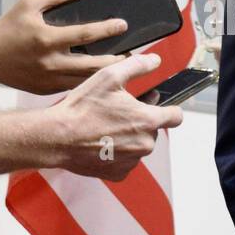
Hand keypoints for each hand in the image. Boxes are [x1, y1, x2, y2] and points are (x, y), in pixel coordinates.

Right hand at [0, 0, 129, 94]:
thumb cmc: (8, 26)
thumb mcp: (29, 3)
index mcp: (46, 38)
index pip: (85, 34)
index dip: (108, 29)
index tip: (123, 25)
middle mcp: (50, 62)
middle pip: (93, 65)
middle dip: (116, 61)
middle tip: (132, 55)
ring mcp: (48, 79)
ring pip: (86, 81)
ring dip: (106, 75)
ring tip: (121, 66)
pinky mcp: (46, 91)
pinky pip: (73, 86)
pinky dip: (88, 82)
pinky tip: (100, 76)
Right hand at [42, 53, 183, 179]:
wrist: (57, 137)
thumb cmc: (82, 108)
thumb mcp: (109, 77)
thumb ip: (137, 66)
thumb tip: (155, 60)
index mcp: (147, 121)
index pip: (176, 117)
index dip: (168, 108)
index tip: (156, 104)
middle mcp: (144, 145)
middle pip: (153, 130)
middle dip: (140, 120)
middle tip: (119, 111)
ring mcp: (132, 161)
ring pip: (139, 146)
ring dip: (128, 137)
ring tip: (106, 126)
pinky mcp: (119, 173)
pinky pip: (126, 160)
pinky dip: (117, 152)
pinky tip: (101, 142)